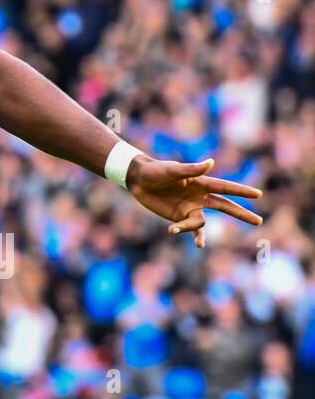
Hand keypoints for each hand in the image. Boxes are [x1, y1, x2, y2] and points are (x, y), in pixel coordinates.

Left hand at [126, 156, 262, 247]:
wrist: (138, 179)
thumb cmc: (156, 171)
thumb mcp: (172, 170)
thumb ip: (191, 169)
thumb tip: (211, 163)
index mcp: (201, 183)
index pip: (225, 187)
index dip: (241, 191)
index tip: (258, 194)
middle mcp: (199, 196)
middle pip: (225, 206)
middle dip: (241, 214)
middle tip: (259, 221)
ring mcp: (190, 208)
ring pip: (202, 223)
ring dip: (195, 230)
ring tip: (184, 235)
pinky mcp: (178, 216)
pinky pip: (188, 228)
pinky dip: (186, 232)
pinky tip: (176, 233)